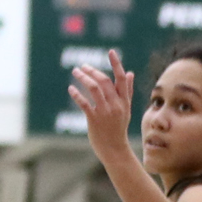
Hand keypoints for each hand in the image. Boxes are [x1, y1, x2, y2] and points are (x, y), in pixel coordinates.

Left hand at [69, 49, 136, 163]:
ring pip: (94, 88)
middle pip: (104, 81)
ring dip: (83, 77)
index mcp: (124, 101)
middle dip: (92, 70)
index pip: (121, 79)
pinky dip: (76, 94)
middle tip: (82, 66)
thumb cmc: (119, 128)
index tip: (111, 51)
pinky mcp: (94, 119)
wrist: (115, 149)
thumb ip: (127, 91)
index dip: (116, 64)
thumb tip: (130, 72)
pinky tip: (70, 88)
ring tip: (75, 72)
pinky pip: (84, 103)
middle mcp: (116, 105)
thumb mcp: (126, 109)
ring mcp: (105, 112)